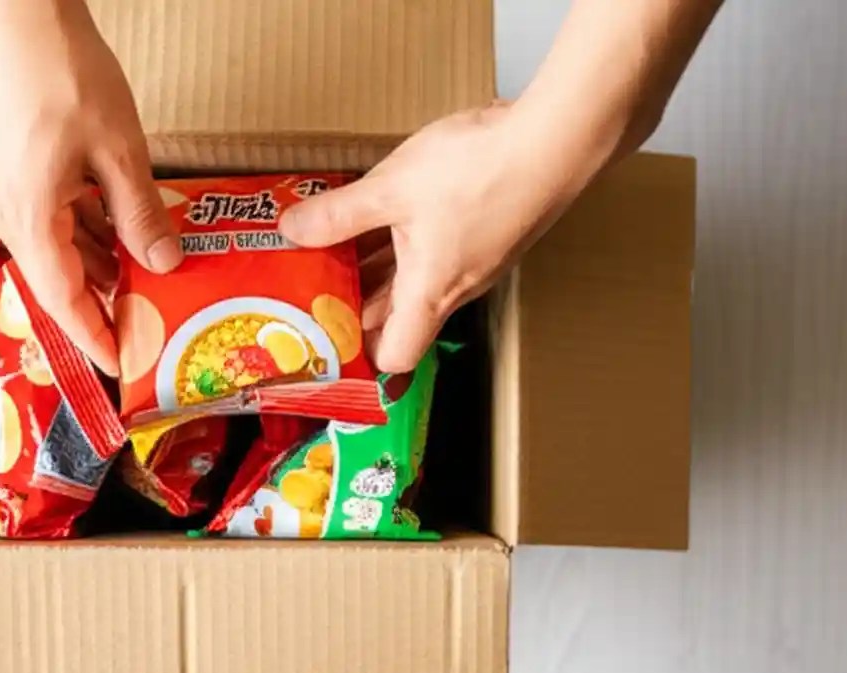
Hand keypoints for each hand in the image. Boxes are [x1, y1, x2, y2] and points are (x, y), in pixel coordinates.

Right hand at [0, 0, 180, 375]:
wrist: (12, 8)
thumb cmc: (59, 70)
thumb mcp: (118, 149)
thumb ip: (140, 213)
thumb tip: (163, 263)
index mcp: (29, 220)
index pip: (63, 302)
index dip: (95, 338)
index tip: (124, 366)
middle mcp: (6, 212)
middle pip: (57, 279)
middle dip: (103, 305)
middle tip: (148, 326)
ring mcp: (3, 187)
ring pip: (55, 246)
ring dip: (98, 265)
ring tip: (146, 282)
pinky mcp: (9, 164)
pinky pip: (50, 216)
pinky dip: (86, 230)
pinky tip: (122, 229)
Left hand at [280, 102, 597, 372]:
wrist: (555, 140)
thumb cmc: (479, 172)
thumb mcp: (391, 189)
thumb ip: (338, 214)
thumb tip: (291, 230)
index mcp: (429, 294)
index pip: (395, 357)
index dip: (358, 353)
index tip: (321, 331)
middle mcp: (454, 287)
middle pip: (397, 317)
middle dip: (352, 303)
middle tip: (308, 284)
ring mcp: (472, 260)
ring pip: (412, 279)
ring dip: (373, 268)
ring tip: (329, 248)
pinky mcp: (483, 232)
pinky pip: (432, 250)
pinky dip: (401, 241)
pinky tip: (378, 213)